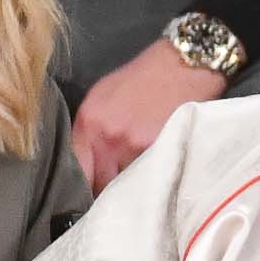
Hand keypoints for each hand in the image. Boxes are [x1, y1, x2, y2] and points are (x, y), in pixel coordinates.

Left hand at [73, 38, 226, 190]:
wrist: (183, 65)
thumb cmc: (143, 78)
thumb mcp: (103, 96)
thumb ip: (89, 132)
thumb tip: (83, 165)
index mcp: (89, 123)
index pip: (76, 172)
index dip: (81, 188)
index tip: (88, 195)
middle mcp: (107, 138)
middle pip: (99, 185)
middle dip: (106, 191)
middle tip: (116, 190)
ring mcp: (133, 147)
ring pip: (124, 186)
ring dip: (130, 188)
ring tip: (138, 179)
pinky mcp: (158, 153)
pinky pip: (147, 180)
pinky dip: (150, 181)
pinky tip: (155, 171)